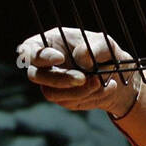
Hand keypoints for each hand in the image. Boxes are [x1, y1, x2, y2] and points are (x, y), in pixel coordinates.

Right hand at [15, 27, 138, 116]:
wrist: (116, 75)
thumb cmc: (104, 52)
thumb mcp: (105, 43)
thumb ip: (95, 48)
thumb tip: (82, 59)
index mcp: (49, 43)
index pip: (29, 50)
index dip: (40, 56)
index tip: (59, 58)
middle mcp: (45, 65)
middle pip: (35, 76)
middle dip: (60, 79)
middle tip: (83, 78)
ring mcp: (51, 84)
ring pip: (52, 94)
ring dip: (78, 91)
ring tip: (101, 82)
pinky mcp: (63, 99)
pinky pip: (70, 102)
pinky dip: (90, 96)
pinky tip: (107, 87)